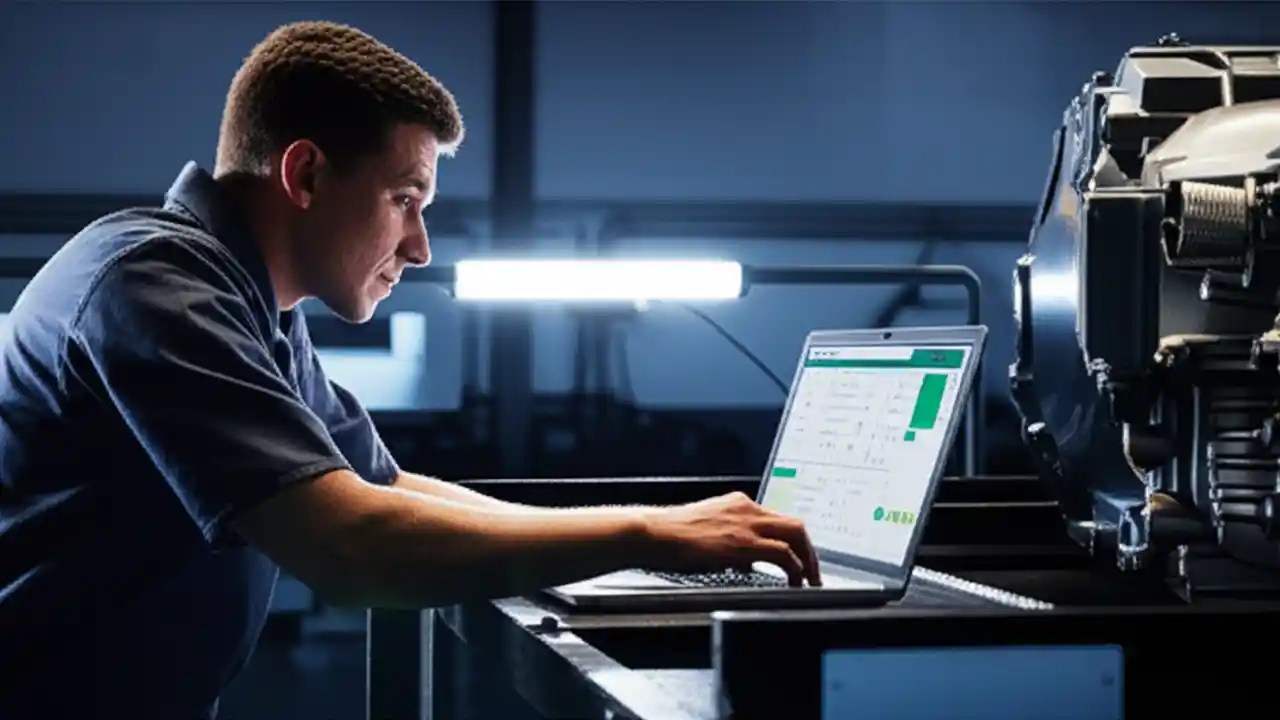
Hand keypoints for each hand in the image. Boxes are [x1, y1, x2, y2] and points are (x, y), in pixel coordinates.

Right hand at [640, 492, 820, 586]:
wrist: (652, 534)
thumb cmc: (669, 536)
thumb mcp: (706, 533)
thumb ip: (729, 542)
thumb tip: (743, 563)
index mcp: (737, 504)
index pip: (777, 519)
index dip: (792, 541)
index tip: (797, 559)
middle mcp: (746, 508)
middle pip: (794, 524)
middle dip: (809, 550)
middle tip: (812, 572)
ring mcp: (747, 524)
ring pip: (796, 534)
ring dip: (808, 560)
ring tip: (809, 580)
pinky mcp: (744, 543)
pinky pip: (784, 554)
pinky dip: (795, 569)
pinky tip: (793, 583)